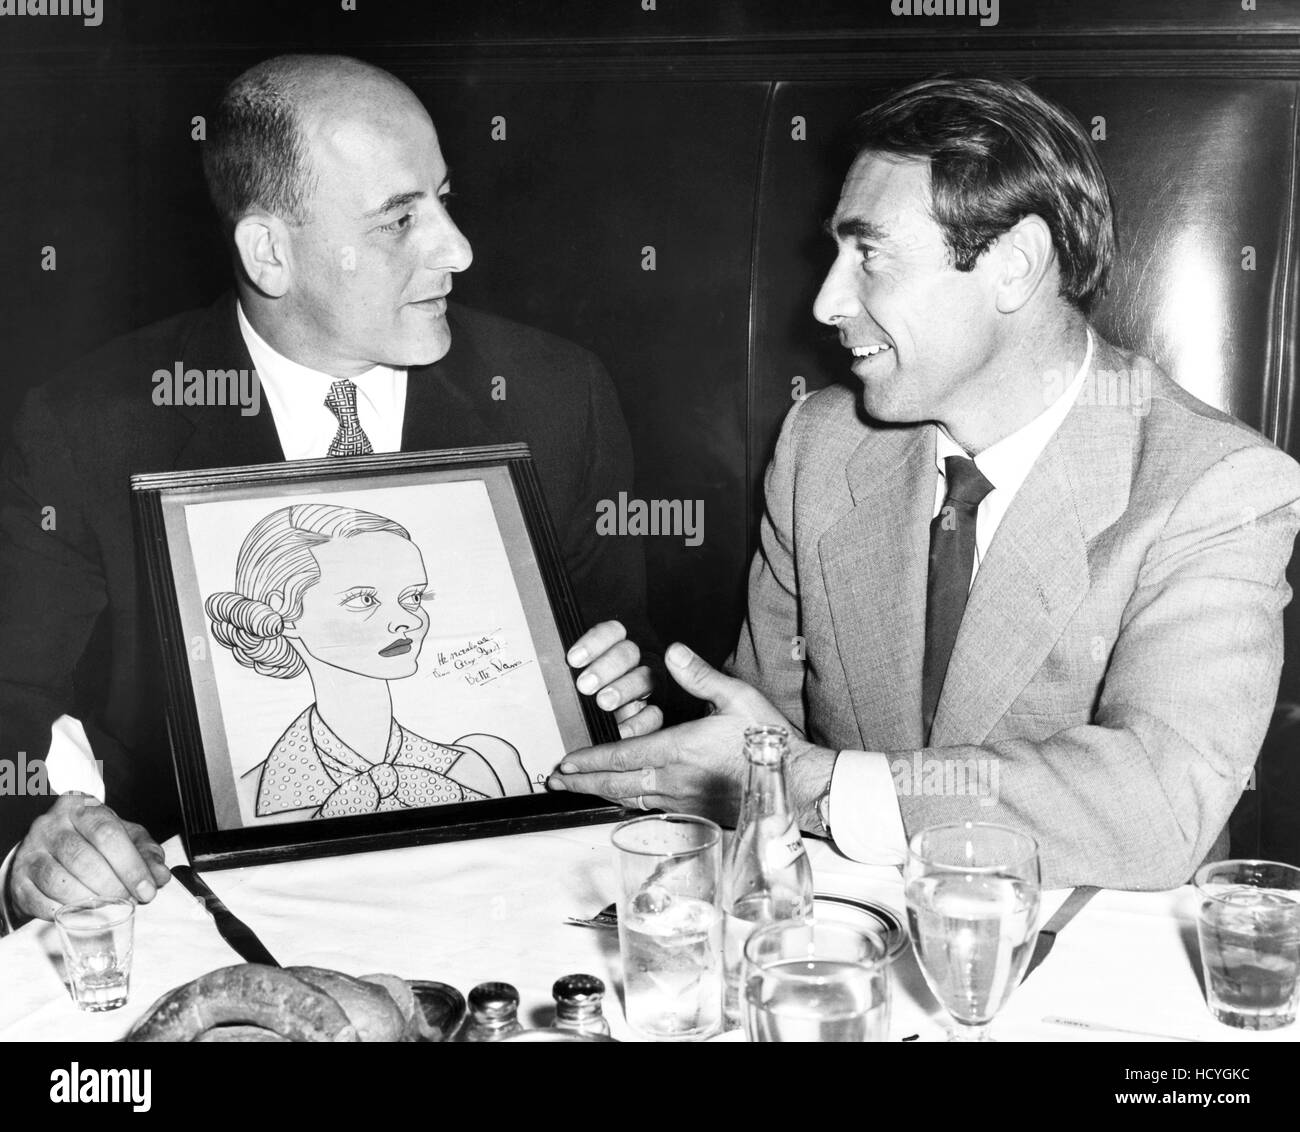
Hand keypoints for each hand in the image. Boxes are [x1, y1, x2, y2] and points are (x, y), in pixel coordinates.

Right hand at [8, 794, 170, 921]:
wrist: (49, 850)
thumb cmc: (93, 841)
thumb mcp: (125, 838)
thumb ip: (146, 853)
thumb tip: (160, 876)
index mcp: (81, 807)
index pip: (108, 833)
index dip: (131, 865)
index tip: (147, 888)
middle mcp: (51, 825)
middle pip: (83, 858)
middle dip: (113, 885)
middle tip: (130, 900)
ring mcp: (30, 851)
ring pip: (59, 880)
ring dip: (89, 900)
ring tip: (109, 906)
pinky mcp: (18, 879)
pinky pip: (39, 901)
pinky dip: (64, 911)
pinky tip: (81, 912)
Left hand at [550, 642, 833, 826]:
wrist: (795, 783)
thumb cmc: (769, 740)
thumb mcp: (737, 698)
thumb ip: (700, 676)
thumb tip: (673, 652)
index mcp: (679, 750)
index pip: (621, 756)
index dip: (589, 761)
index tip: (564, 762)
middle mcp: (675, 780)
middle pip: (616, 784)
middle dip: (583, 782)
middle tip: (555, 780)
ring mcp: (684, 801)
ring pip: (630, 800)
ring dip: (601, 794)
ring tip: (579, 789)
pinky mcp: (698, 815)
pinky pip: (652, 810)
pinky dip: (629, 804)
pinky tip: (622, 801)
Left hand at [567, 619, 661, 738]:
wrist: (587, 736)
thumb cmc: (573, 703)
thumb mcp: (568, 683)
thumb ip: (565, 673)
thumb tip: (548, 665)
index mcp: (612, 647)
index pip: (612, 631)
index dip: (595, 642)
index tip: (574, 659)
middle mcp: (632, 663)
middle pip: (628, 652)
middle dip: (606, 667)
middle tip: (585, 685)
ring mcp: (645, 687)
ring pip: (645, 677)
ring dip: (624, 689)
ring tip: (603, 703)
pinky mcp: (651, 714)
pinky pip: (654, 714)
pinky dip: (639, 721)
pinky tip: (622, 729)